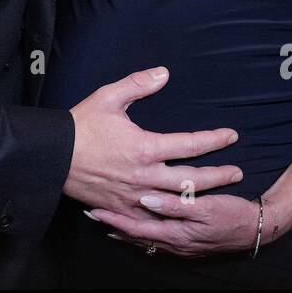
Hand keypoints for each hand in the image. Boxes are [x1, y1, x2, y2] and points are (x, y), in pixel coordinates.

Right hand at [64, 67, 243, 214]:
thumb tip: (164, 73)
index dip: (215, 140)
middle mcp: (145, 176)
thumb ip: (138, 84)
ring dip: (201, 199)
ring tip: (218, 195)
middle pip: (192, 180)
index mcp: (146, 147)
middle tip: (238, 172)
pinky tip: (183, 216)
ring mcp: (135, 197)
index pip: (190, 144)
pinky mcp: (122, 210)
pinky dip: (171, 218)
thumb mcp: (108, 97)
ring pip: (177, 203)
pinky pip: (153, 219)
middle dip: (219, 176)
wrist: (53, 157)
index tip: (231, 135)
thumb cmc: (81, 125)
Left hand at [88, 191, 278, 258]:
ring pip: (143, 239)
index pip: (136, 227)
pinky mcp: (185, 242)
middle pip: (135, 236)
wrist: (254, 230)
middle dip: (113, 225)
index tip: (95, 210)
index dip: (114, 219)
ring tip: (105, 221)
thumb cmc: (231, 215)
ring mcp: (178, 245)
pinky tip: (135, 227)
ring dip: (124, 230)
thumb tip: (147, 197)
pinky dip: (140, 233)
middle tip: (92, 214)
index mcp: (174, 233)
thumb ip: (176, 204)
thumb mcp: (206, 207)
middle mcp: (172, 243)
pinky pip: (155, 239)